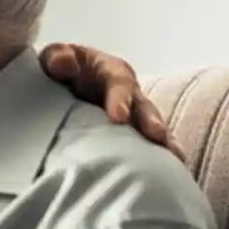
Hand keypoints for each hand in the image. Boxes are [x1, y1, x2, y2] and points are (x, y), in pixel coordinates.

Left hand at [40, 43, 184, 161]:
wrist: (59, 84)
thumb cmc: (60, 67)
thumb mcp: (55, 57)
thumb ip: (57, 57)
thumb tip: (63, 63)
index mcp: (110, 71)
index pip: (119, 83)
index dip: (121, 99)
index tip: (119, 117)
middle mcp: (127, 94)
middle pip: (142, 107)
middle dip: (150, 122)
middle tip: (156, 136)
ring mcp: (130, 115)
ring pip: (149, 127)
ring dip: (160, 142)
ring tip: (173, 158)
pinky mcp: (127, 134)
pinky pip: (144, 145)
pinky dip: (156, 157)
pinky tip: (167, 172)